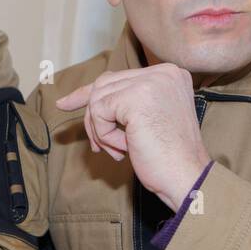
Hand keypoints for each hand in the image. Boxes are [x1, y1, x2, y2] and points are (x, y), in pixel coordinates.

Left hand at [55, 63, 210, 210]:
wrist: (187, 177)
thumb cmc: (168, 157)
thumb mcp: (148, 121)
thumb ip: (125, 103)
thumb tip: (86, 96)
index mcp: (170, 75)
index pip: (118, 77)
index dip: (90, 93)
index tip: (64, 103)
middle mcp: (163, 72)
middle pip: (104, 85)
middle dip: (93, 117)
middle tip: (98, 146)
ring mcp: (150, 82)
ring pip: (98, 99)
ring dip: (101, 130)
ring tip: (119, 150)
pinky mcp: (136, 97)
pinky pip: (99, 112)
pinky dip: (105, 135)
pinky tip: (125, 149)